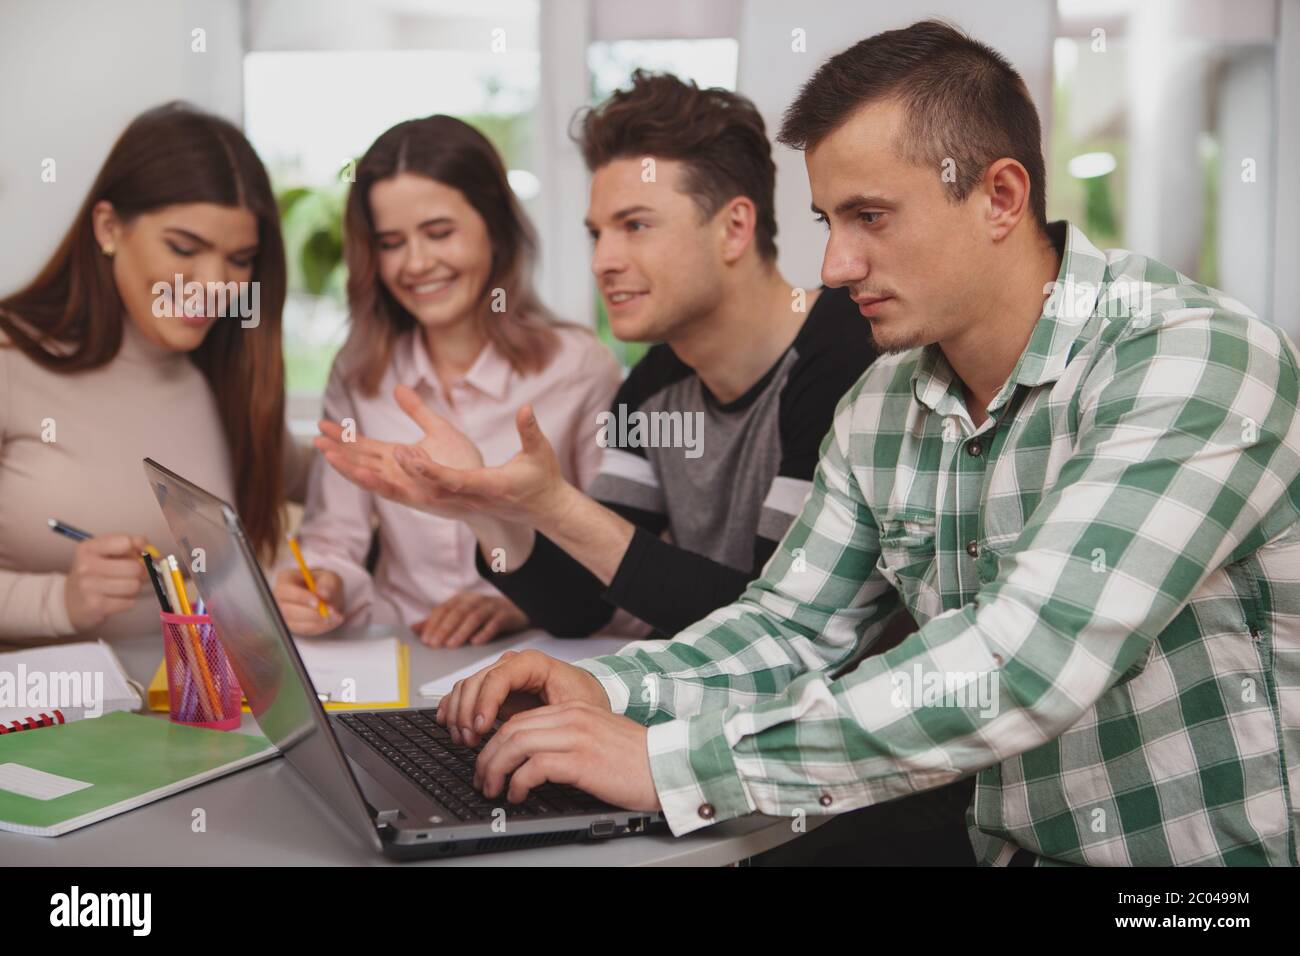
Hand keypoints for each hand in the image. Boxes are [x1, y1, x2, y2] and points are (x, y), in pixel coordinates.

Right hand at [63, 534, 150, 631]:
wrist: (70, 602)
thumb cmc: (94, 573)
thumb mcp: (105, 553)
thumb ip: (130, 545)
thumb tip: (149, 549)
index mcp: (88, 548)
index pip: (126, 542)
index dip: (139, 549)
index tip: (138, 555)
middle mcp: (85, 565)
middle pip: (134, 567)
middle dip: (140, 572)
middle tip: (133, 575)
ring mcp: (89, 586)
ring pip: (134, 585)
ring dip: (135, 588)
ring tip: (123, 587)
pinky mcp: (95, 605)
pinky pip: (129, 602)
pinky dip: (128, 601)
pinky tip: (116, 598)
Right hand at [273, 567, 343, 635]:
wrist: (325, 595)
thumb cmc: (323, 583)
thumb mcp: (329, 577)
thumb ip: (327, 584)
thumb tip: (323, 594)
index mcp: (285, 580)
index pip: (286, 590)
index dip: (301, 597)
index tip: (318, 602)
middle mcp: (280, 598)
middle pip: (288, 610)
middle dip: (312, 613)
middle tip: (332, 612)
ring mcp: (284, 614)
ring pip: (297, 623)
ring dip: (318, 622)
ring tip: (337, 617)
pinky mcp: (293, 626)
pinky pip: (304, 630)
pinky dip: (320, 627)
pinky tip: (333, 621)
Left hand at [315, 384, 570, 529]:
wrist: (537, 510)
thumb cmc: (538, 480)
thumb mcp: (538, 453)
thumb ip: (529, 430)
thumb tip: (527, 407)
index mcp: (479, 488)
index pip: (447, 480)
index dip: (425, 468)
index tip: (402, 453)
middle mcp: (453, 499)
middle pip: (405, 486)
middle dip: (368, 468)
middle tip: (336, 450)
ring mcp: (441, 501)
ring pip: (390, 488)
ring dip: (358, 470)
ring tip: (326, 452)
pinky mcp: (434, 499)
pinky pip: (394, 487)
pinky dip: (369, 474)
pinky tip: (347, 462)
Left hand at [414, 592, 527, 648]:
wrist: (517, 610)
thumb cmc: (484, 615)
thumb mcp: (461, 615)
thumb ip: (438, 622)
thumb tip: (414, 628)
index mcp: (462, 599)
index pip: (444, 609)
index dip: (433, 623)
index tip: (425, 639)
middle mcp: (475, 600)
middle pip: (457, 612)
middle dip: (444, 628)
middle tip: (435, 644)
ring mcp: (491, 607)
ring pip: (474, 617)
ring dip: (462, 631)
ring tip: (452, 645)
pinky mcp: (506, 615)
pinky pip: (495, 623)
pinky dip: (485, 632)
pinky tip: (477, 643)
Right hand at [436, 649, 608, 746]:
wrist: (586, 700)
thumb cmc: (584, 702)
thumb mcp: (573, 710)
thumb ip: (548, 717)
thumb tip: (523, 736)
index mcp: (533, 664)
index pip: (498, 677)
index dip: (485, 703)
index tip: (481, 728)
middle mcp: (512, 666)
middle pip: (476, 682)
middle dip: (467, 713)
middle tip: (470, 741)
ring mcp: (499, 676)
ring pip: (465, 688)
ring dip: (458, 715)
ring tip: (464, 740)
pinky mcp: (492, 691)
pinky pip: (464, 694)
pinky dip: (453, 709)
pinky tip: (448, 724)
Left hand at [473, 703, 661, 812]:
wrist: (669, 765)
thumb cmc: (638, 760)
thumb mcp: (598, 737)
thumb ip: (568, 738)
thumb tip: (532, 760)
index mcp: (574, 710)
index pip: (519, 719)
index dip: (495, 743)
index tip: (487, 764)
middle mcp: (572, 717)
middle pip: (511, 730)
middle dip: (487, 757)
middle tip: (481, 780)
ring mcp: (577, 737)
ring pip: (516, 744)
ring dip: (495, 769)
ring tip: (491, 789)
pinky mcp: (582, 760)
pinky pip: (535, 767)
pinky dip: (518, 782)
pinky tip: (517, 794)